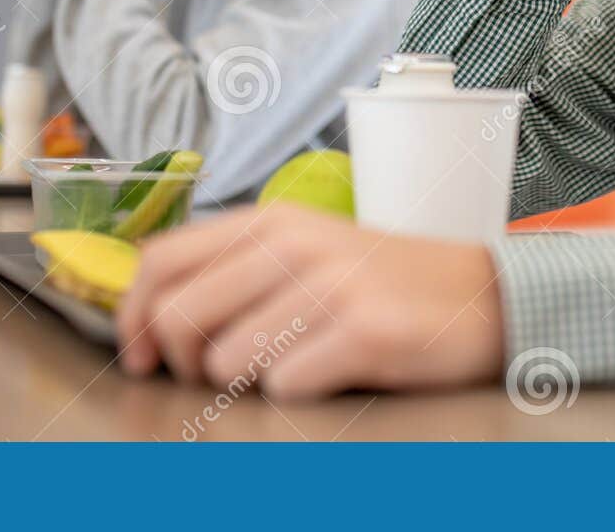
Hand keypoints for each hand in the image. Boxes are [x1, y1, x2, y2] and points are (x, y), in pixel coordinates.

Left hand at [116, 204, 505, 400]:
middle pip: (179, 315)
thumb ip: (236, 270)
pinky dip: (299, 394)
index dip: (133, 315)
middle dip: (184, 363)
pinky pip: (286, 385)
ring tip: (293, 366)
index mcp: (269, 221)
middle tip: (215, 376)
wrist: (481, 294)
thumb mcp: (304, 251)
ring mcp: (329, 284)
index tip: (141, 356)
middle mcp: (293, 243)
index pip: (159, 259)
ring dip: (249, 382)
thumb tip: (155, 317)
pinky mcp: (363, 329)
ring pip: (227, 360)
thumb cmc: (381, 282)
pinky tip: (332, 374)